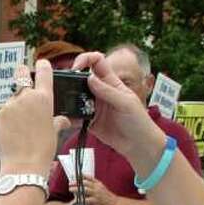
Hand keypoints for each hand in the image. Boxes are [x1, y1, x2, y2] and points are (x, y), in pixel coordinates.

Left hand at [0, 61, 67, 174]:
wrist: (24, 165)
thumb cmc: (42, 150)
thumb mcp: (54, 132)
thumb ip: (57, 121)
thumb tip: (63, 120)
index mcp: (44, 99)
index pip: (43, 72)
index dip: (41, 65)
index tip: (40, 63)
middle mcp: (26, 98)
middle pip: (21, 76)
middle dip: (22, 77)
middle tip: (22, 80)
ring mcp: (10, 106)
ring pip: (11, 99)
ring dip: (14, 107)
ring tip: (19, 127)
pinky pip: (3, 113)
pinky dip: (6, 119)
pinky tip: (11, 132)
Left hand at [69, 175, 116, 204]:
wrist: (115, 203)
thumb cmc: (108, 197)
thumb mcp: (102, 188)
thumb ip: (95, 185)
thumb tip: (86, 184)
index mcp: (98, 184)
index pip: (90, 178)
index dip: (83, 175)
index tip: (76, 174)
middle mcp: (97, 187)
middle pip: (85, 183)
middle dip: (77, 182)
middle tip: (70, 183)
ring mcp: (96, 194)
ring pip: (84, 190)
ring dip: (76, 189)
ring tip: (70, 189)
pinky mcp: (95, 200)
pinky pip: (86, 199)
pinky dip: (80, 199)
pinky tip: (75, 199)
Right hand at [71, 52, 165, 168]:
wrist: (138, 145)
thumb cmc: (138, 121)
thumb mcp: (125, 103)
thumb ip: (107, 91)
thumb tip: (89, 78)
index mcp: (111, 82)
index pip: (97, 62)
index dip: (86, 59)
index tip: (76, 68)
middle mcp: (100, 92)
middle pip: (82, 79)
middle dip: (72, 79)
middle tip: (65, 87)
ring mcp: (93, 106)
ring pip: (76, 97)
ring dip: (69, 99)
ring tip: (64, 103)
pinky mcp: (88, 121)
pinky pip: (76, 116)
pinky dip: (70, 117)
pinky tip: (68, 120)